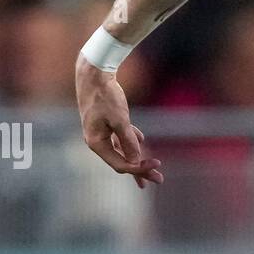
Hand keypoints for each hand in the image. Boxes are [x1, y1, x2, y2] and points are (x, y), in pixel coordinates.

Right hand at [75, 55, 163, 188]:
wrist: (93, 73)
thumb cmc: (105, 96)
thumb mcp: (120, 119)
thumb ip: (128, 141)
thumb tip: (135, 161)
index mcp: (96, 143)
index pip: (121, 164)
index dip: (140, 168)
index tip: (158, 163)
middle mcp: (97, 141)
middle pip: (122, 161)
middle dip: (141, 171)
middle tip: (159, 180)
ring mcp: (101, 132)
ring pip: (122, 150)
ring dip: (138, 158)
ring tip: (153, 166)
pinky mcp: (105, 123)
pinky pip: (120, 137)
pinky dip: (131, 140)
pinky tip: (141, 140)